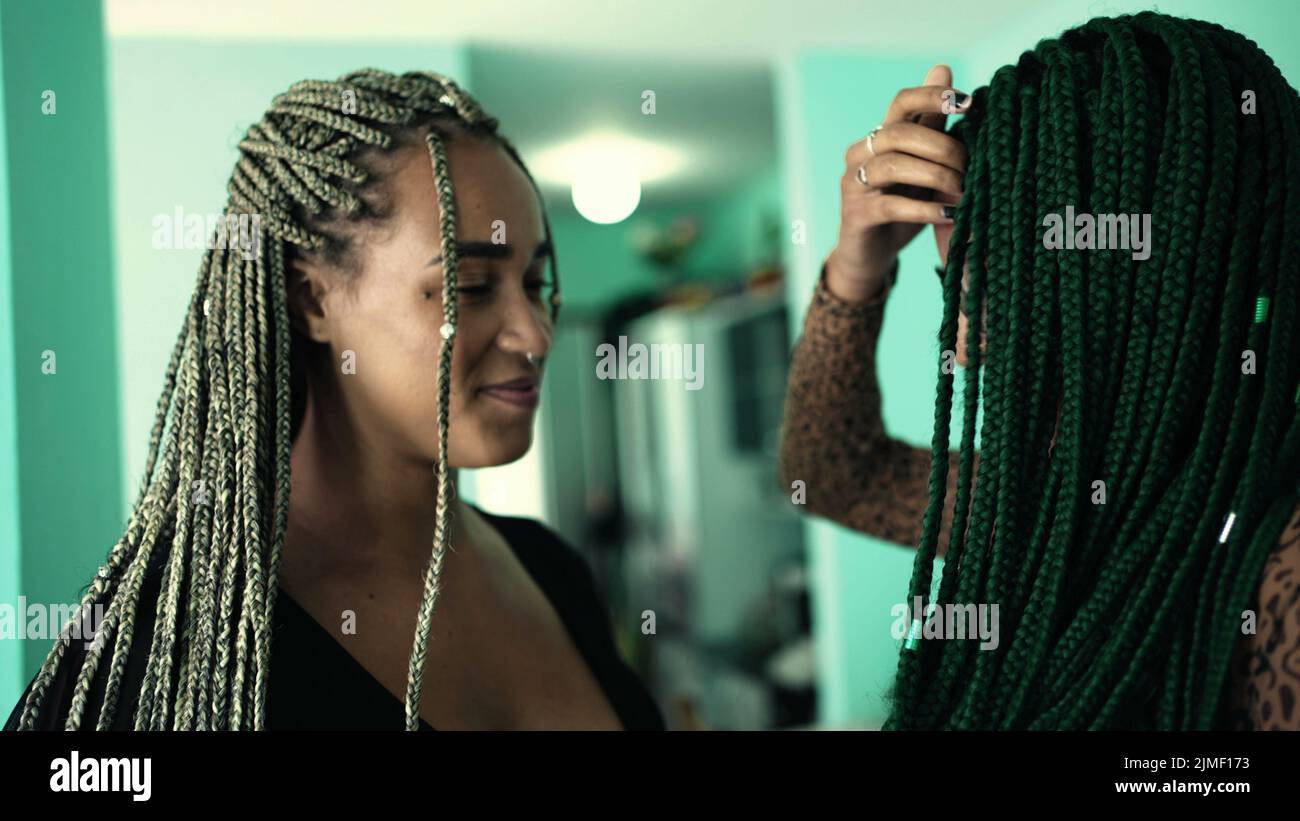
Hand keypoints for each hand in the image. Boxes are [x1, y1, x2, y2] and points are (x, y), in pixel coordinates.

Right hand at [825, 63, 969, 302]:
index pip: (902, 101)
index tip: (968, 104)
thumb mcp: (920, 161)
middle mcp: (861, 153)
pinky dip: (924, 209)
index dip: (934, 96)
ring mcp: (854, 184)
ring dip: (935, 175)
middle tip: (971, 166)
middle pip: (899, 133)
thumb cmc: (900, 204)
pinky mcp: (857, 215)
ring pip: (893, 166)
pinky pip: (891, 206)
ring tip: (963, 190)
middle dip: (942, 147)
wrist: (869, 255)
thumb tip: (944, 67)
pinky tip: (950, 214)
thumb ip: (931, 122)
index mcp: (880, 136)